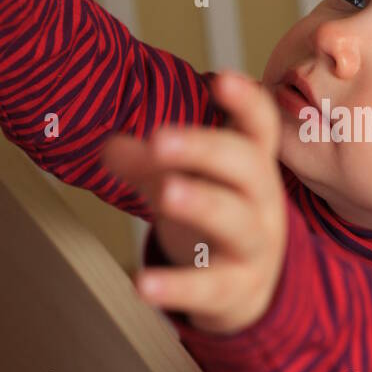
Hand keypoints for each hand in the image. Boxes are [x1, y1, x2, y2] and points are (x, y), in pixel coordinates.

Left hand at [101, 70, 287, 334]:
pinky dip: (177, 286)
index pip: (260, 126)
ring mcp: (255, 246)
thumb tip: (108, 146)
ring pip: (237, 222)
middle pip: (248, 166)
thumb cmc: (214, 222)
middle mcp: (262, 201)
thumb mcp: (181, 182)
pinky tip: (143, 284)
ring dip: (203, 203)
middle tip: (160, 138)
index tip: (223, 81)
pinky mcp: (238, 290)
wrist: (251, 290)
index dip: (247, 103)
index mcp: (252, 165)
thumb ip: (146, 162)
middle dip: (205, 148)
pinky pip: (211, 287)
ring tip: (167, 192)